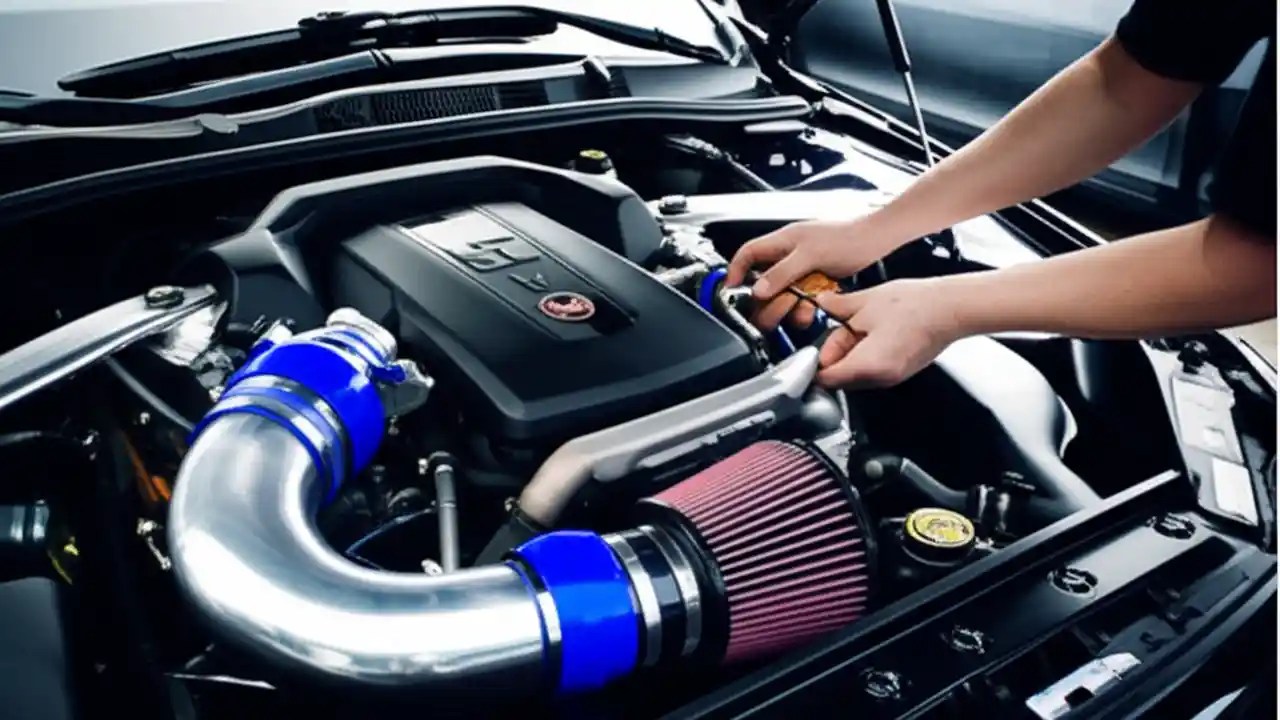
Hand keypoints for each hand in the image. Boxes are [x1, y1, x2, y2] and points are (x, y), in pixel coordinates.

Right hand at [725, 216, 903, 331]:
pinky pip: (800, 304)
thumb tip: (759, 290)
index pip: (747, 255)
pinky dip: (804, 311)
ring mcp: (801, 272)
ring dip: (788, 308)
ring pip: (781, 298)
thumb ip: (782, 272)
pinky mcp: (815, 285)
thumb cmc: (847, 237)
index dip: (735, 271)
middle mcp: (788, 258)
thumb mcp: (810, 254)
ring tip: (799, 307)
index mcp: (782, 242)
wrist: (876, 243)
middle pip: (762, 284)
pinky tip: (812, 310)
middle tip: (773, 307)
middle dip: (766, 300)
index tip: (732, 289)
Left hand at [811, 278, 966, 388]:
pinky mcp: (901, 371)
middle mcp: (879, 379)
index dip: (813, 363)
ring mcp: (892, 377)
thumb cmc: (917, 306)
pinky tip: (875, 330)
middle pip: (840, 377)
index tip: (812, 346)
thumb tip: (822, 303)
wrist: (952, 308)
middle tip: (840, 327)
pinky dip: (866, 352)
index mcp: (866, 366)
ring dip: (850, 352)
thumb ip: (837, 306)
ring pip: (856, 372)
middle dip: (834, 354)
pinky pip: (873, 367)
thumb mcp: (866, 301)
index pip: (825, 379)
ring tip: (861, 326)